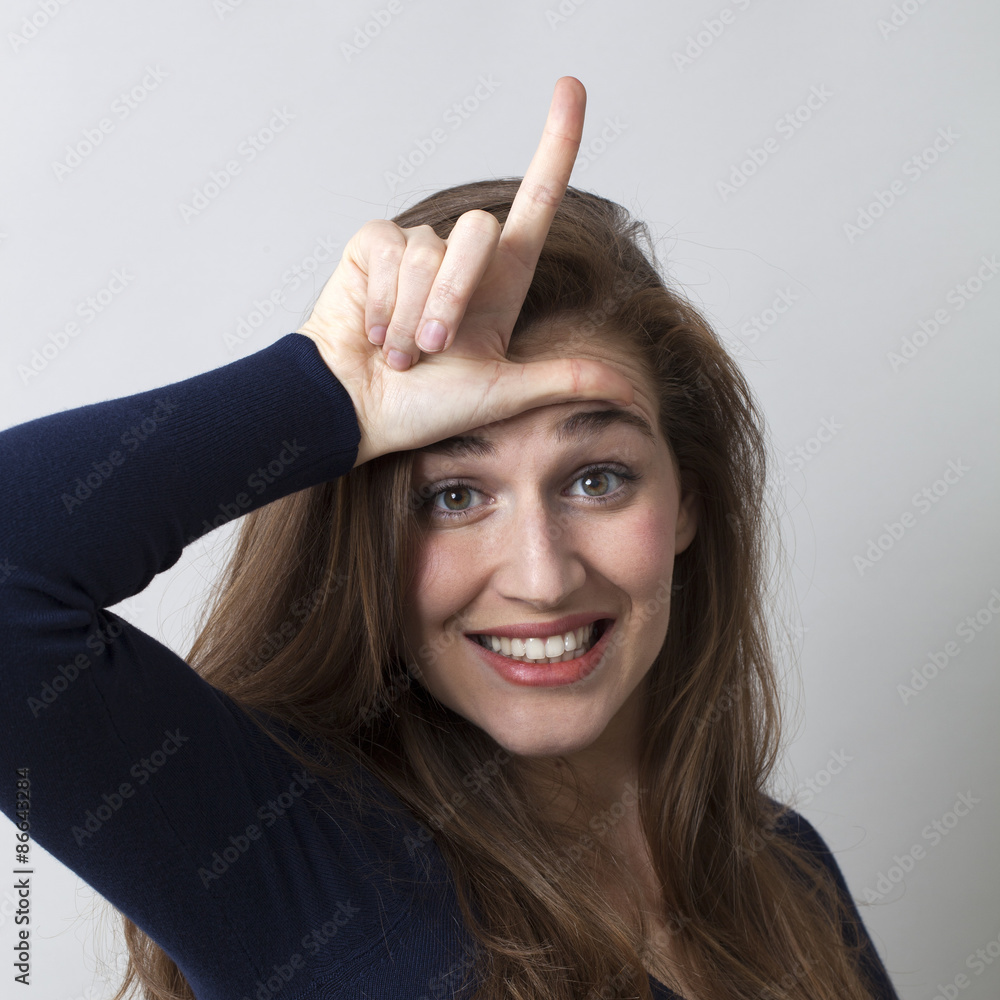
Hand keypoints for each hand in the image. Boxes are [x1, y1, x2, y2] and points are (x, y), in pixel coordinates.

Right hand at [297, 76, 635, 468]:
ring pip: (431, 253)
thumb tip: (629, 388)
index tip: (571, 87)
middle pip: (480, 230)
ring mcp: (416, 249)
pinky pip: (390, 254)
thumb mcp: (503, 394)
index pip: (537, 202)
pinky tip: (374, 333)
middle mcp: (461, 259)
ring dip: (414, 316)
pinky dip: (384, 307)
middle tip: (433, 350)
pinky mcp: (374, 245)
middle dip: (452, 299)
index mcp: (500, 283)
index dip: (557, 145)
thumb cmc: (427, 408)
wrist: (360, 413)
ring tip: (401, 354)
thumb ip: (562, 380)